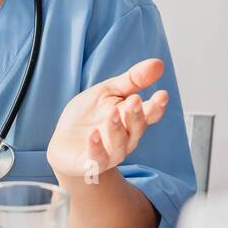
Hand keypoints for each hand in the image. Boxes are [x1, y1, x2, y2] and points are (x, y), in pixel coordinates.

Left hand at [46, 59, 169, 178]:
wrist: (65, 141)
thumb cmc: (90, 115)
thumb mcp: (108, 91)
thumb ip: (132, 80)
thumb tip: (158, 63)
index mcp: (132, 119)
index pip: (150, 114)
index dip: (157, 106)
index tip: (162, 94)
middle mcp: (126, 138)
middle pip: (136, 128)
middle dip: (136, 115)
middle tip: (134, 101)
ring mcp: (110, 153)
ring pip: (120, 144)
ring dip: (116, 129)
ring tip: (112, 113)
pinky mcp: (91, 163)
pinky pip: (97, 158)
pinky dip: (96, 147)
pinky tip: (93, 134)